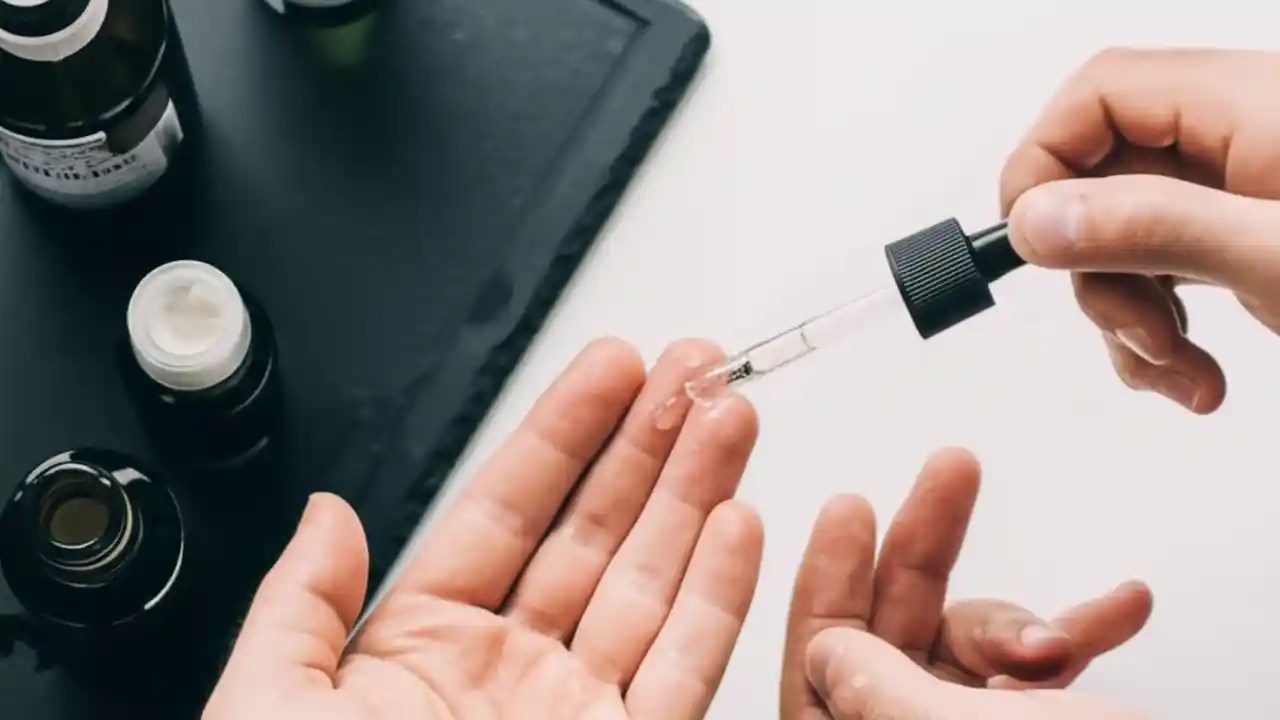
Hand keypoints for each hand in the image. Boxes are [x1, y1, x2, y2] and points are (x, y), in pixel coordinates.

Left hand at [203, 338, 764, 719]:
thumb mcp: (270, 706)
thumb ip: (301, 605)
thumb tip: (328, 511)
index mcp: (422, 647)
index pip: (509, 509)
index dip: (565, 432)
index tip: (612, 366)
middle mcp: (511, 670)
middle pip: (597, 531)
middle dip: (651, 444)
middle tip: (699, 369)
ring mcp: (577, 714)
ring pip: (652, 583)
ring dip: (697, 498)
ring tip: (731, 418)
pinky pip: (684, 670)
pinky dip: (719, 598)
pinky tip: (740, 525)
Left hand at [782, 448, 1152, 718]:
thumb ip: (865, 685)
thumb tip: (828, 649)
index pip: (817, 661)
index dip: (829, 579)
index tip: (854, 504)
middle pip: (891, 639)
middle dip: (926, 551)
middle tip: (954, 469)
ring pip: (968, 651)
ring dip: (1020, 623)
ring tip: (1067, 635)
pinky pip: (1039, 680)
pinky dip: (1078, 638)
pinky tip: (1119, 610)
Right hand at [1000, 48, 1279, 413]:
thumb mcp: (1276, 259)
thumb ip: (1149, 227)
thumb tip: (1035, 220)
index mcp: (1250, 106)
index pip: (1098, 95)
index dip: (1045, 162)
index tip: (1035, 243)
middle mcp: (1239, 139)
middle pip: (1102, 178)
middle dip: (1102, 272)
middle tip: (1140, 335)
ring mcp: (1245, 194)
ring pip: (1126, 236)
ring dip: (1131, 318)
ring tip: (1183, 374)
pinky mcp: (1250, 242)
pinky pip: (1166, 274)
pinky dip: (1161, 333)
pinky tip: (1199, 376)